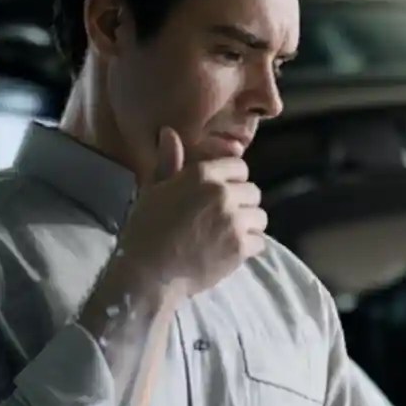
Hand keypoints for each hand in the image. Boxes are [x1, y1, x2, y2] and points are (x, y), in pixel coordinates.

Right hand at [116, 127, 266, 299]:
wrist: (148, 274)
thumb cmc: (145, 230)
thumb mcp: (153, 190)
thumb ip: (169, 162)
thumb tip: (169, 132)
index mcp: (202, 175)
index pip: (239, 167)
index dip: (232, 180)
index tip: (222, 194)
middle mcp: (222, 193)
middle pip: (253, 191)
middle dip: (242, 203)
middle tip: (223, 219)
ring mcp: (234, 221)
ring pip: (259, 217)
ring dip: (248, 225)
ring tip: (229, 235)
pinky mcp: (240, 247)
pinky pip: (260, 242)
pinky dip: (249, 247)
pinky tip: (231, 252)